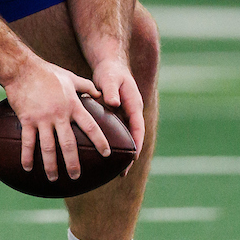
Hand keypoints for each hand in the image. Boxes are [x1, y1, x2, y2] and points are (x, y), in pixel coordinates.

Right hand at [3, 61, 106, 182]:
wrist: (22, 69)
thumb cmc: (47, 72)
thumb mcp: (70, 77)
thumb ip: (86, 86)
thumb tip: (100, 93)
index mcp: (72, 104)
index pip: (90, 126)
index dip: (100, 141)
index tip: (107, 154)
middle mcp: (59, 114)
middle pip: (68, 143)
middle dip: (73, 162)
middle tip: (76, 177)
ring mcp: (42, 119)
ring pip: (48, 147)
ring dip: (51, 165)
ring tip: (53, 178)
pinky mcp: (27, 120)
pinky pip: (27, 142)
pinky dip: (27, 156)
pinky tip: (27, 168)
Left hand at [92, 56, 144, 170]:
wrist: (109, 65)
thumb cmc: (110, 71)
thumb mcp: (110, 78)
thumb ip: (111, 90)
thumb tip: (114, 103)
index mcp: (134, 105)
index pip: (138, 128)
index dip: (136, 143)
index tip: (133, 158)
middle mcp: (132, 113)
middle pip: (133, 138)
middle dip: (129, 156)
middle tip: (122, 174)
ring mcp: (125, 116)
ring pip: (125, 138)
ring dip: (121, 153)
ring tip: (112, 172)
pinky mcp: (117, 117)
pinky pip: (116, 134)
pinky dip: (112, 145)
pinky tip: (101, 156)